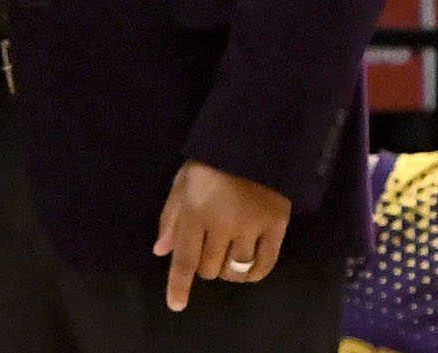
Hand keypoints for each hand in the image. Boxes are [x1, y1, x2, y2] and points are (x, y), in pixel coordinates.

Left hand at [152, 162, 290, 310]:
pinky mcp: (276, 222)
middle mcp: (222, 223)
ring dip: (229, 269)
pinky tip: (250, 269)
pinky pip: (265, 262)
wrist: (260, 133)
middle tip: (211, 249)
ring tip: (230, 257)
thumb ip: (171, 216)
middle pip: (210, 268)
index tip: (177, 304)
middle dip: (206, 265)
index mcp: (196, 212)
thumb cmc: (215, 157)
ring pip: (235, 268)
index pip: (184, 261)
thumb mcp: (184, 180)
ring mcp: (251, 224)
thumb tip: (160, 251)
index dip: (178, 287)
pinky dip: (255, 273)